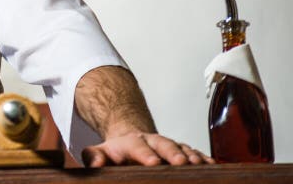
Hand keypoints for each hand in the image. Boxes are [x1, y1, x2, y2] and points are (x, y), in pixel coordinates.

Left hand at [81, 131, 214, 166]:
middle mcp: (153, 141)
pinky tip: (211, 165)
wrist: (130, 141)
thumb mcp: (99, 152)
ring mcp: (169, 146)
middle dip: (174, 153)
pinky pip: (195, 154)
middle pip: (165, 144)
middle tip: (181, 163)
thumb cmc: (115, 153)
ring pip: (182, 148)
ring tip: (200, 165)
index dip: (145, 154)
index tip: (153, 162)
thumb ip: (94, 157)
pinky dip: (203, 159)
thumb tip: (95, 164)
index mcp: (132, 142)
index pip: (138, 147)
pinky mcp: (182, 152)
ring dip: (192, 156)